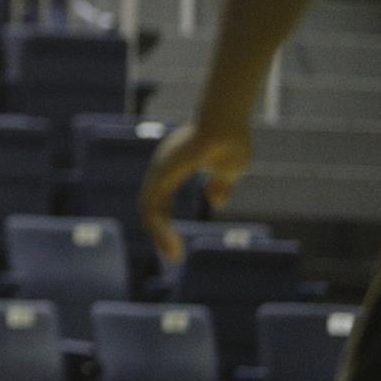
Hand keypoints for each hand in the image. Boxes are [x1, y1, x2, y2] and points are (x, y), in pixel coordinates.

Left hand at [138, 122, 252, 263]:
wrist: (228, 123)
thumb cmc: (231, 140)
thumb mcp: (230, 170)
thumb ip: (220, 186)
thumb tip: (216, 202)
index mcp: (173, 170)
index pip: (160, 203)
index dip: (164, 225)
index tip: (176, 247)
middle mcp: (162, 170)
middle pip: (151, 209)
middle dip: (160, 234)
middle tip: (173, 258)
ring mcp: (160, 170)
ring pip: (148, 210)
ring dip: (158, 235)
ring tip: (173, 256)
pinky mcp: (162, 174)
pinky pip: (152, 205)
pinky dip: (158, 226)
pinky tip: (170, 242)